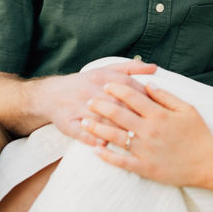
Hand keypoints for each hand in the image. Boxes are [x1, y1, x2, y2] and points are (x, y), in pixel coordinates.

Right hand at [35, 61, 155, 140]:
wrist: (52, 94)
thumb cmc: (86, 83)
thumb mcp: (106, 70)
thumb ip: (131, 68)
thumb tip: (154, 68)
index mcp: (103, 77)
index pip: (129, 87)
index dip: (145, 97)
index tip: (159, 108)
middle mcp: (92, 91)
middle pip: (117, 104)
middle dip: (134, 115)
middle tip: (151, 127)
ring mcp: (78, 107)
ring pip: (101, 120)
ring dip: (116, 129)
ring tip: (133, 139)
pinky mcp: (68, 123)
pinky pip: (81, 132)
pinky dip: (92, 138)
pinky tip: (104, 143)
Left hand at [80, 81, 212, 188]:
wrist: (208, 163)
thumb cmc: (199, 134)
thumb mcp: (187, 109)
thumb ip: (166, 96)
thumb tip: (148, 84)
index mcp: (159, 114)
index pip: (132, 97)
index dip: (116, 89)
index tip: (105, 85)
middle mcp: (149, 130)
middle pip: (118, 115)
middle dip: (100, 106)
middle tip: (87, 100)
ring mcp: (145, 150)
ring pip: (115, 137)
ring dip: (97, 129)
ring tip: (83, 122)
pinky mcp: (145, 167)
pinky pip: (121, 161)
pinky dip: (107, 156)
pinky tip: (95, 150)